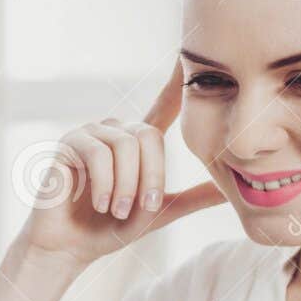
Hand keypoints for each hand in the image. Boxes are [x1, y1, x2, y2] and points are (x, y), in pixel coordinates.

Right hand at [19, 61, 225, 267]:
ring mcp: (90, 133)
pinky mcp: (68, 143)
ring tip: (116, 209)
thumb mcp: (159, 212)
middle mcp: (115, 130)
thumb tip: (233, 189)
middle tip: (141, 208)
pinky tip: (99, 202)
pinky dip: (104, 184)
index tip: (191, 53)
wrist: (69, 247)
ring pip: (125, 146)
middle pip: (149, 135)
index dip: (179, 80)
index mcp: (137, 141)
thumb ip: (193, 198)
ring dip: (125, 186)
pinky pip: (98, 154)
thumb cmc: (109, 229)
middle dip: (150, 177)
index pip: (164, 105)